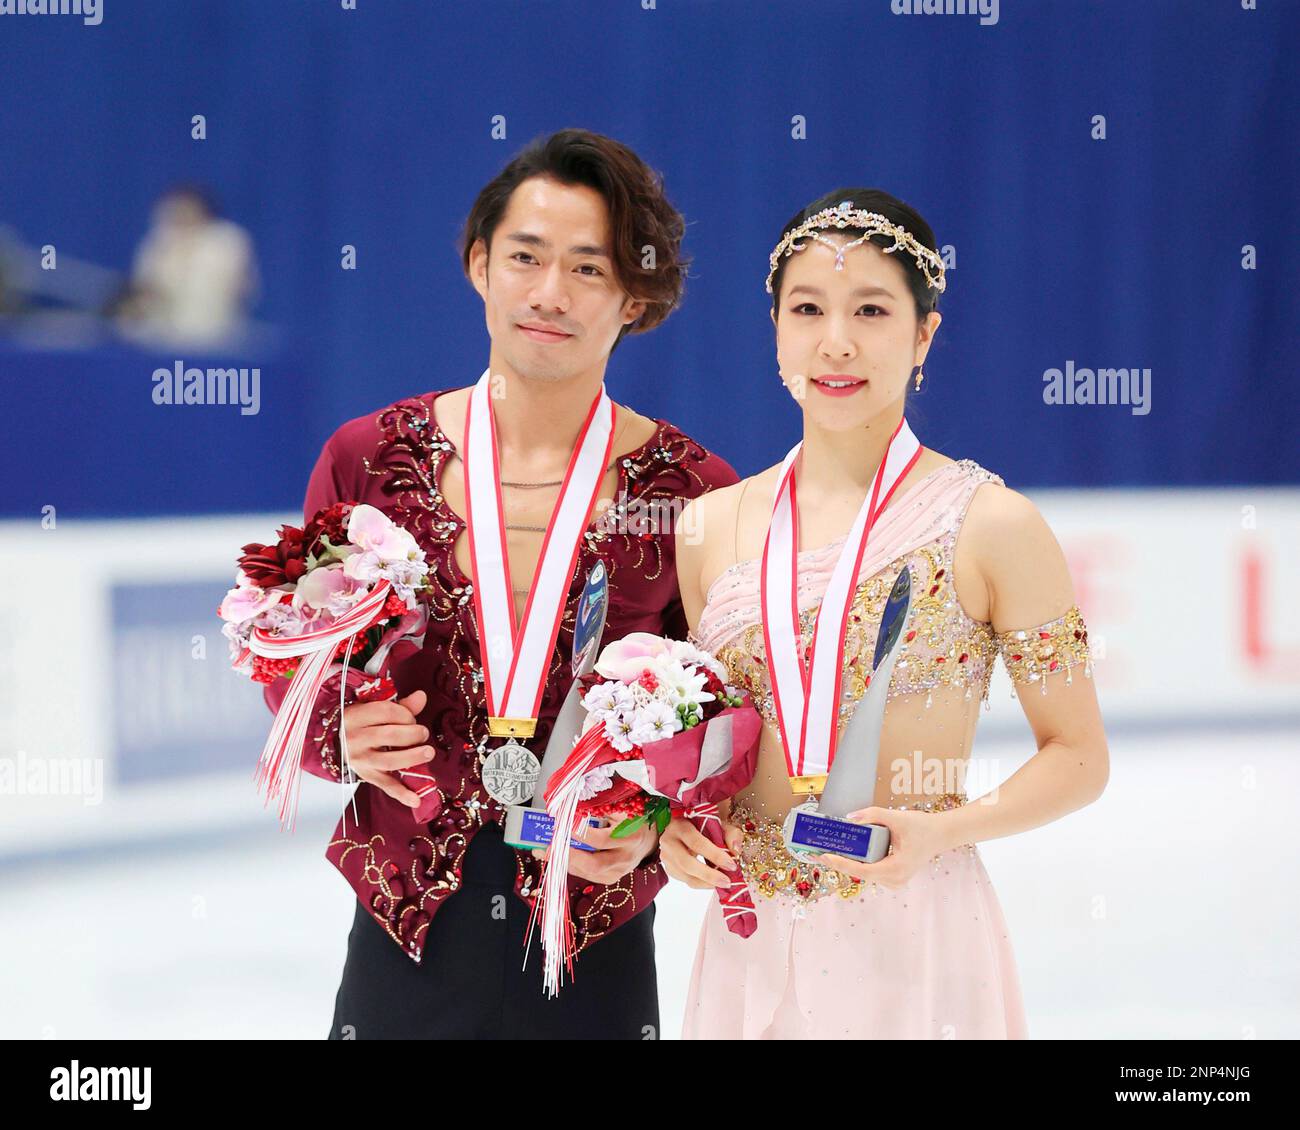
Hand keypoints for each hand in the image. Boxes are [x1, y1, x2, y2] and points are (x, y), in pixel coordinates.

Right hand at [339, 689, 434, 807]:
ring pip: (388, 761)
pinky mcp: (366, 775)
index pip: (386, 712)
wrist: (336, 741)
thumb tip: (422, 696)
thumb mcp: (374, 708)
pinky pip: (385, 785)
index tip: (413, 718)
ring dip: (412, 758)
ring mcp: (360, 760)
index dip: (406, 714)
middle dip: (412, 734)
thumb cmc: (362, 722)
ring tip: (428, 753)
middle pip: (389, 736)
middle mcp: (356, 738)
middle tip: (424, 734)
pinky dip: (402, 794)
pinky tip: (416, 800)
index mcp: (357, 716)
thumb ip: (400, 705)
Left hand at [532, 817, 659, 884]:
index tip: (561, 824)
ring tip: (545, 852)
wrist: (652, 837)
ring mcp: (619, 871)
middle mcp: (625, 858)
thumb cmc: (635, 818)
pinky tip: (560, 857)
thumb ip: (600, 809)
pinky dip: (572, 867)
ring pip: (588, 873)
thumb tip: (572, 806)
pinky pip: (589, 876)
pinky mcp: (612, 878)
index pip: (600, 840)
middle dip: (567, 856)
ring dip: (565, 862)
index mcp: (630, 837)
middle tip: (546, 848)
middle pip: (593, 864)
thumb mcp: (622, 808)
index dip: (579, 833)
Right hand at [659, 815, 743, 888]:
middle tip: (727, 881)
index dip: (715, 855)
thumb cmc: (703, 824)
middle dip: (709, 875)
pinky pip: (685, 880)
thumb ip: (731, 834)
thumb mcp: (718, 823)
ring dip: (706, 883)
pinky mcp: (668, 867)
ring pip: (685, 875)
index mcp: (680, 825)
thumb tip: (735, 851)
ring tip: (723, 883)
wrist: (686, 826)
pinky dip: (701, 884)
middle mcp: (668, 841)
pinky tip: (712, 882)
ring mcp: (666, 856)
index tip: (731, 865)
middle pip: (687, 863)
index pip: (696, 842)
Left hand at [810, 805, 950, 889]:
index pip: (863, 871)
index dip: (841, 864)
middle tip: (816, 853)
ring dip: (846, 864)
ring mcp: (895, 881)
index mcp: (897, 869)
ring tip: (825, 853)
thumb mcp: (897, 817)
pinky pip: (871, 872)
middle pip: (860, 874)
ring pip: (864, 874)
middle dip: (839, 863)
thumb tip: (850, 818)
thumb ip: (873, 814)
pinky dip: (858, 863)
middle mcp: (895, 880)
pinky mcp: (894, 877)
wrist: (940, 835)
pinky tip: (844, 854)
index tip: (824, 856)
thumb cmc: (922, 827)